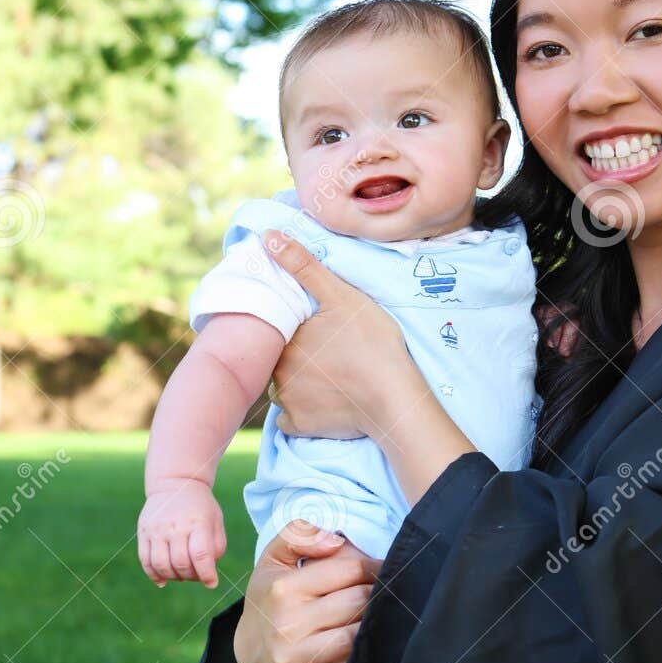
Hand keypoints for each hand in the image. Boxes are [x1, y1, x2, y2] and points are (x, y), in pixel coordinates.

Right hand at [138, 482, 225, 587]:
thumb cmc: (201, 507)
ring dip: (173, 577)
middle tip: (196, 575)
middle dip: (191, 577)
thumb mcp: (216, 521)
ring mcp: (157, 529)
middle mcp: (175, 526)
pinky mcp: (143, 532)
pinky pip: (145, 560)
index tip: (211, 583)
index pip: (201, 555)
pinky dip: (154, 575)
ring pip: (161, 565)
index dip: (207, 574)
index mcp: (198, 522)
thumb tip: (208, 571)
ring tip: (181, 575)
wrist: (175, 484)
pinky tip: (163, 580)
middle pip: (181, 563)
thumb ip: (217, 547)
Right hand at [233, 519, 381, 662]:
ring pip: (356, 637)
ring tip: (372, 622)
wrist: (250, 653)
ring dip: (371, 629)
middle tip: (382, 596)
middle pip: (358, 602)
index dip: (374, 567)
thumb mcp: (274, 559)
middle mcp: (286, 624)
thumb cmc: (271, 599)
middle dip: (376, 596)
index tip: (382, 571)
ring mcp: (291, 659)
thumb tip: (335, 540)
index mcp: (283, 588)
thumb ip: (299, 533)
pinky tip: (361, 656)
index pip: (350, 569)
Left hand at [262, 231, 412, 440]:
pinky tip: (327, 401)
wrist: (394, 398)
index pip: (278, 330)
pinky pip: (293, 418)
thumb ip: (303, 266)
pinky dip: (305, 411)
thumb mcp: (340, 296)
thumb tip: (267, 236)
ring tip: (331, 375)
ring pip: (283, 387)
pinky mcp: (300, 426)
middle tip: (329, 352)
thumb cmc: (371, 343)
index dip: (297, 328)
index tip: (319, 330)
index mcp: (282, 339)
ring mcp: (286, 403)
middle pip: (279, 359)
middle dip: (296, 355)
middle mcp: (274, 372)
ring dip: (298, 382)